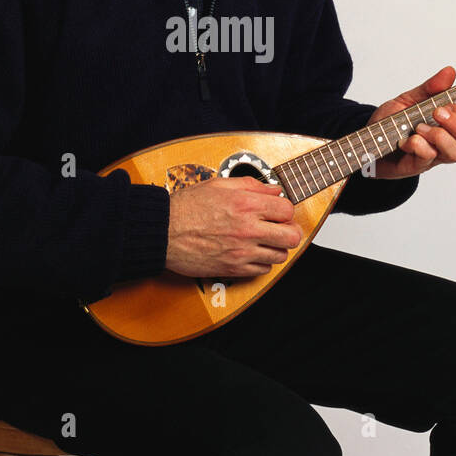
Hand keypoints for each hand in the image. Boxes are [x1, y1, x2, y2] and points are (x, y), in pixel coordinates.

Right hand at [164, 176, 302, 279]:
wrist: (163, 232)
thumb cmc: (186, 208)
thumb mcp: (218, 184)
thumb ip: (250, 185)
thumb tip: (272, 190)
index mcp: (245, 204)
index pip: (287, 210)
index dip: (285, 210)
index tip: (278, 211)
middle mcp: (247, 229)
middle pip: (292, 236)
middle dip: (288, 230)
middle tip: (280, 227)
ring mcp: (242, 251)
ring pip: (281, 255)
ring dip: (276, 247)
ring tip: (264, 240)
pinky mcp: (234, 269)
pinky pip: (263, 270)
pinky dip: (261, 262)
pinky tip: (251, 252)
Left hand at [368, 65, 455, 179]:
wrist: (366, 143)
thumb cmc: (389, 124)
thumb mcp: (409, 100)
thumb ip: (430, 88)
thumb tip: (450, 72)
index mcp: (447, 126)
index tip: (446, 105)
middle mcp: (445, 143)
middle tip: (437, 113)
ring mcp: (433, 156)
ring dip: (440, 136)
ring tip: (420, 128)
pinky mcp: (417, 165)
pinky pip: (428, 157)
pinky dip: (419, 145)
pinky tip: (407, 139)